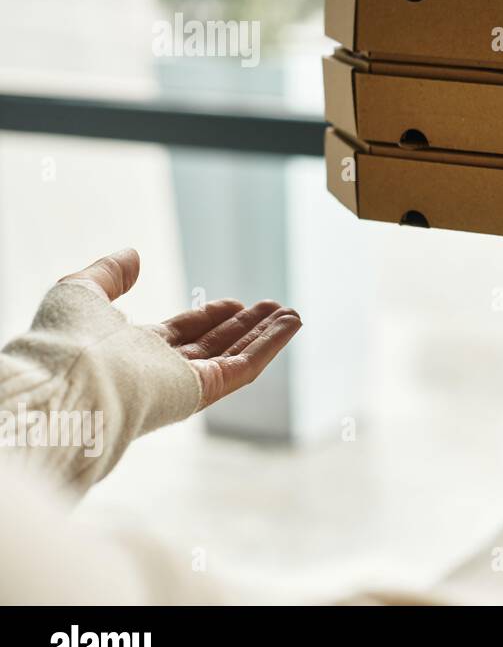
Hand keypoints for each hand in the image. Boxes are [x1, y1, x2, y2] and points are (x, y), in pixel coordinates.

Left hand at [59, 248, 301, 408]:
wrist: (66, 381)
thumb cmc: (66, 340)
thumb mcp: (80, 293)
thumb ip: (108, 275)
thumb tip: (133, 256)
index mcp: (134, 351)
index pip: (182, 334)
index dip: (210, 317)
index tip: (235, 302)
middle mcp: (162, 370)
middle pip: (215, 345)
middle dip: (245, 326)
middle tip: (273, 307)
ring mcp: (184, 382)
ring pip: (235, 355)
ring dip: (265, 334)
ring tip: (292, 314)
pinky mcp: (202, 390)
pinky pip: (244, 366)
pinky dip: (271, 345)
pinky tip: (290, 324)